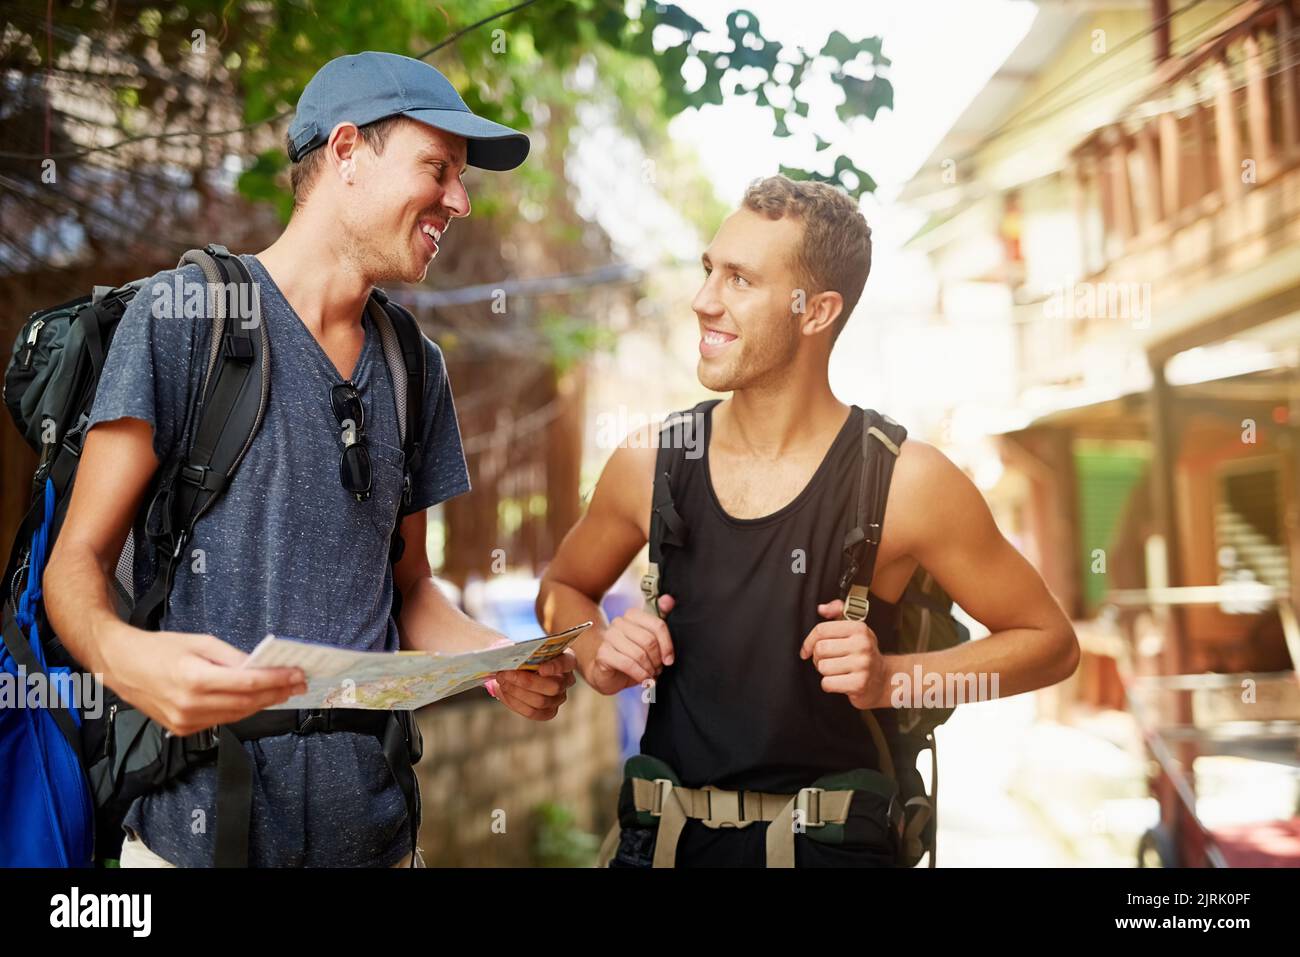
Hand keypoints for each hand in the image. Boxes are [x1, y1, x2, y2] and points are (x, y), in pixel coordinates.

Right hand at [102, 623, 306, 735]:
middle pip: (246, 702)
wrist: (121, 666)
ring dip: (263, 703)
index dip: (276, 679)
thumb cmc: (158, 649)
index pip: (247, 683)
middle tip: (298, 684)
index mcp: (194, 679)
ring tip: (283, 691)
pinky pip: (221, 720)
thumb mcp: (199, 642)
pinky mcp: (183, 729)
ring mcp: (185, 721)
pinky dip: (241, 709)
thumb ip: (232, 657)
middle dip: (276, 692)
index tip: (296, 674)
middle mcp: (190, 705)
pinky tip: (255, 699)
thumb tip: (260, 666)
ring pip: (237, 715)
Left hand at [489, 649, 576, 720]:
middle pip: (554, 687)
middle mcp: (566, 680)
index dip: (556, 667)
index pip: (567, 663)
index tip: (541, 669)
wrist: (515, 668)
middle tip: (505, 674)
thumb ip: (523, 647)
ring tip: (501, 681)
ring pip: (541, 701)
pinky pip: (532, 712)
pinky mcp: (548, 712)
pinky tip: (504, 691)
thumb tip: (511, 652)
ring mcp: (559, 698)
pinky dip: (515, 702)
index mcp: (566, 659)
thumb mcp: (523, 645)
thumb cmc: (522, 653)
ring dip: (516, 691)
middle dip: (527, 682)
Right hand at [588, 595, 674, 695]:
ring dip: (648, 669)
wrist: (606, 673)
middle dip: (657, 660)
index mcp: (633, 615)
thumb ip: (660, 623)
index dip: (667, 645)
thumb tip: (669, 599)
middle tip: (657, 669)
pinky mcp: (603, 653)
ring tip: (650, 675)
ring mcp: (609, 637)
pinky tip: (643, 680)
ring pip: (639, 653)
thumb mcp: (649, 641)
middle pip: (649, 641)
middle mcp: (619, 622)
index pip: (657, 625)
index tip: (669, 660)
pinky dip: (640, 674)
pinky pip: (628, 664)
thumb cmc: (631, 657)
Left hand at [799, 599, 885, 709]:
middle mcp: (862, 644)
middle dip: (817, 658)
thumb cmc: (863, 652)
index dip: (809, 641)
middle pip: (820, 649)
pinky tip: (839, 681)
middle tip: (827, 660)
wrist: (883, 678)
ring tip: (835, 670)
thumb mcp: (854, 629)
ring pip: (823, 667)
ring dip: (824, 671)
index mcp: (859, 628)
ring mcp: (862, 665)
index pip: (821, 630)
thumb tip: (822, 609)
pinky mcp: (859, 684)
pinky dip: (828, 684)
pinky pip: (827, 683)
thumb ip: (837, 612)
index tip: (807, 650)